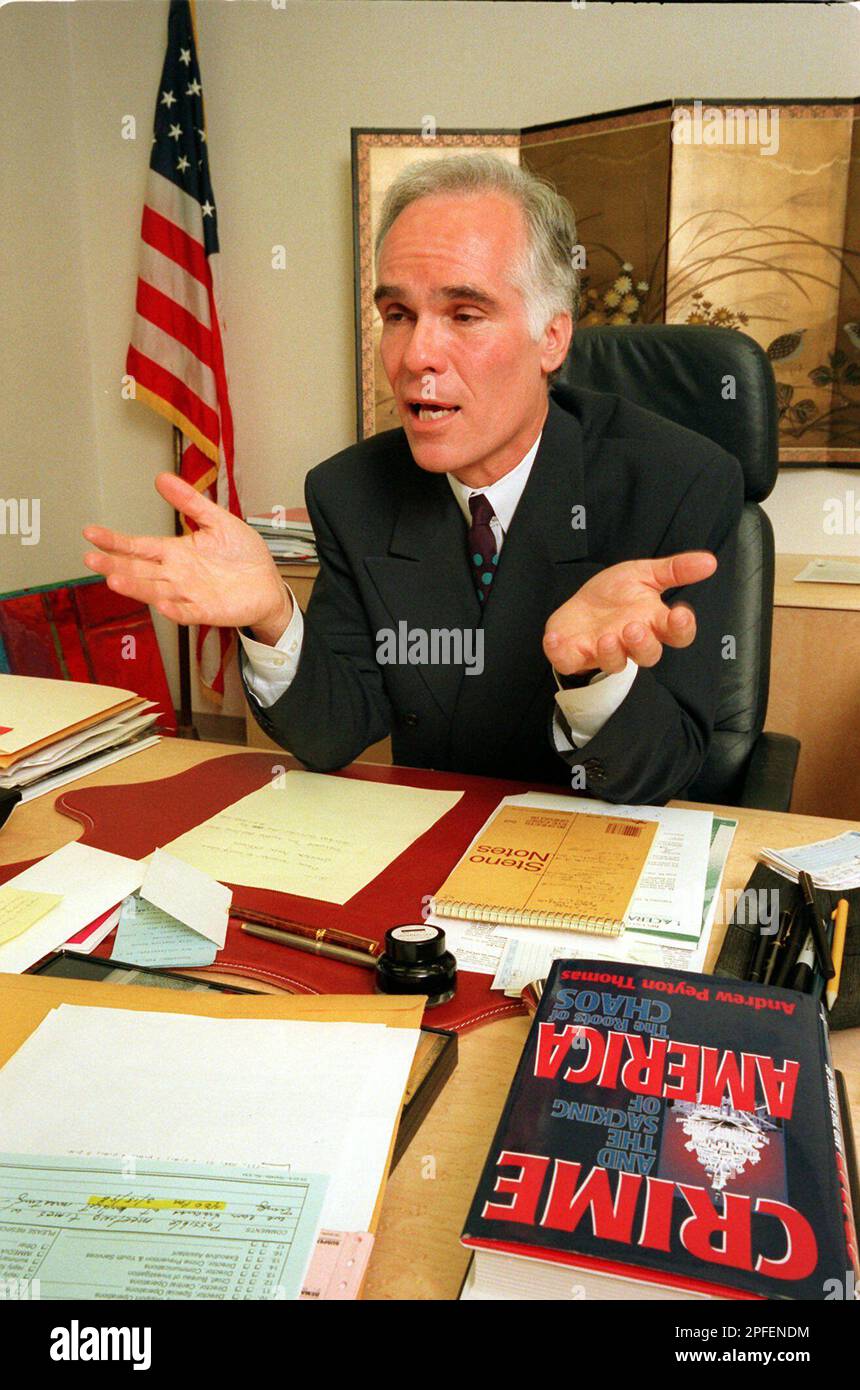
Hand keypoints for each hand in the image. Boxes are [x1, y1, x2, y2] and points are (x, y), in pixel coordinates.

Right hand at [82, 472, 292, 639]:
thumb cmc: (243, 555)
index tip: (91, 533)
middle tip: (90, 560)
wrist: (268, 584)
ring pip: (155, 591)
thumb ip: (190, 502)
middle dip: (114, 565)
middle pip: (139, 570)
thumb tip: (162, 478)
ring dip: (136, 587)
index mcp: (176, 552)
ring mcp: (189, 595)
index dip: (115, 541)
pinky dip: (174, 609)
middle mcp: (176, 575)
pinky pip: (187, 612)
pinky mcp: (207, 611)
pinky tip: (162, 603)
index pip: (139, 546)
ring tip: (114, 581)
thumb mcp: (218, 521)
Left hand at [543, 551, 716, 676]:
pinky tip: (556, 640)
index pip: (677, 634)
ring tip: (608, 637)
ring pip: (614, 663)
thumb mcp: (644, 574)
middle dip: (643, 644)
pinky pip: (568, 662)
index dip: (682, 628)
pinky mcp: (574, 656)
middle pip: (648, 654)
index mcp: (653, 622)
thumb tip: (710, 561)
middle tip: (635, 628)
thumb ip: (675, 570)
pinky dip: (561, 653)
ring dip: (612, 653)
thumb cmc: (616, 594)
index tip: (680, 614)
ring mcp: (603, 651)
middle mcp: (631, 642)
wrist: (579, 606)